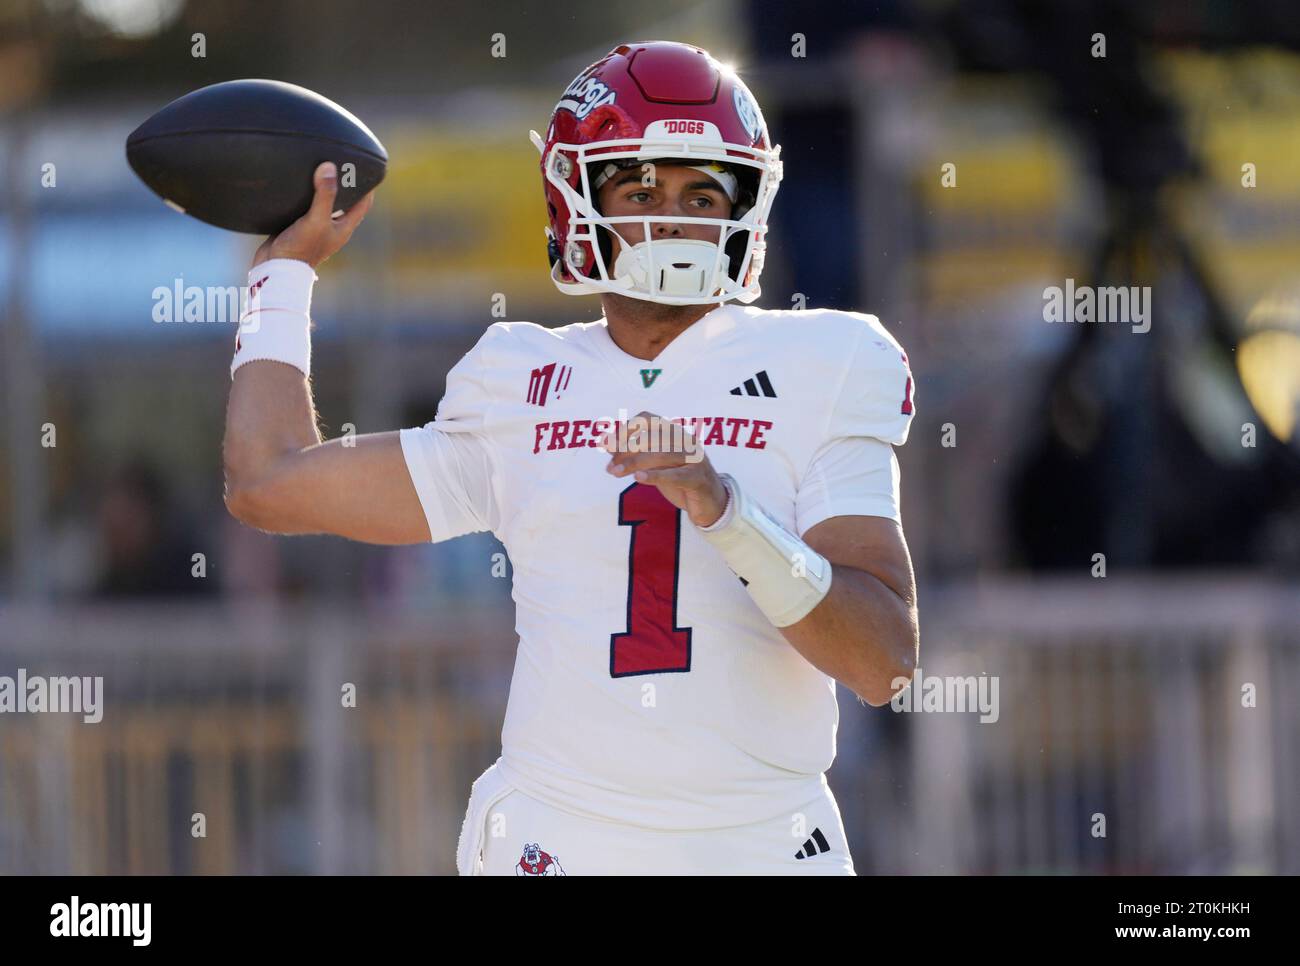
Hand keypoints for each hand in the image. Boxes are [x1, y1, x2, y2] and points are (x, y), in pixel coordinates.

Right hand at [252, 161, 375, 269]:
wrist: (274, 268)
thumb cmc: (300, 249)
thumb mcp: (316, 220)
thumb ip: (324, 195)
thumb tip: (329, 167)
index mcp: (343, 228)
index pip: (363, 204)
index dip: (367, 186)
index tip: (366, 168)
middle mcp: (331, 227)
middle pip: (344, 202)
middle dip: (344, 184)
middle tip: (341, 163)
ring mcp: (314, 228)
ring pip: (323, 203)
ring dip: (322, 188)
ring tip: (319, 167)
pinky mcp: (296, 226)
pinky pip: (303, 207)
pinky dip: (303, 195)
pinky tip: (296, 181)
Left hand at [603, 411, 728, 527]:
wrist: (711, 503)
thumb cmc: (681, 479)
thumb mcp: (657, 464)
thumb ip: (636, 454)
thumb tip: (608, 445)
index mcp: (675, 432)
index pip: (648, 419)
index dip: (626, 428)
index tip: (607, 443)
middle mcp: (686, 441)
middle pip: (651, 437)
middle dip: (625, 449)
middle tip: (609, 466)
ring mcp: (694, 458)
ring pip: (660, 454)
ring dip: (633, 463)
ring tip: (615, 473)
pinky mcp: (698, 479)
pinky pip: (674, 475)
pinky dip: (655, 475)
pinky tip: (638, 478)